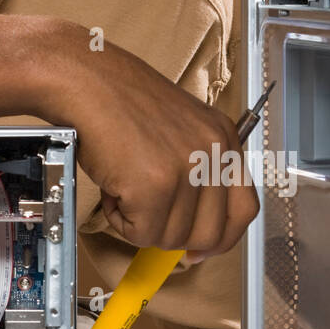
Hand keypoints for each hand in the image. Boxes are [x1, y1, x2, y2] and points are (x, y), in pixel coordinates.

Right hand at [48, 26, 257, 256]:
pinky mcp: (154, 186)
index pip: (244, 208)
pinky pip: (142, 234)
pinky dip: (121, 221)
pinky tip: (113, 191)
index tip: (201, 247)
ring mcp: (186, 170)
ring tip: (123, 188)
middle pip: (211, 233)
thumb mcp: (178, 129)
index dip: (222, 236)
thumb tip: (194, 226)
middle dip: (174, 236)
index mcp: (224, 137)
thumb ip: (195, 169)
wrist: (85, 81)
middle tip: (147, 216)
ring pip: (172, 238)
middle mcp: (213, 153)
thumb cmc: (119, 100)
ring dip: (141, 224)